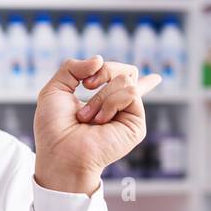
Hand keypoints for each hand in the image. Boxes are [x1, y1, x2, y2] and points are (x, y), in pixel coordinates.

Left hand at [33, 56, 160, 192]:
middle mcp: (118, 109)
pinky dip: (110, 103)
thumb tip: (99, 59)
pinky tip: (100, 122)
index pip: (127, 86)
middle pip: (127, 71)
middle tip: (86, 86)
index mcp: (102, 102)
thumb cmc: (53, 128)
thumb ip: (72, 68)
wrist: (59, 151)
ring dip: (100, 96)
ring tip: (86, 118)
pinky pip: (131, 93)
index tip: (156, 79)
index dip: (144, 82)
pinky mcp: (136, 125)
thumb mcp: (54, 89)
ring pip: (126, 80)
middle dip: (105, 71)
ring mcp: (128, 116)